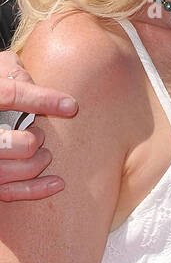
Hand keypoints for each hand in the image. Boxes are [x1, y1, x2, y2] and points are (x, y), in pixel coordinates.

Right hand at [0, 52, 76, 200]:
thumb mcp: (2, 70)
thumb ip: (16, 73)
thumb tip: (35, 84)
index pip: (9, 95)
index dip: (41, 100)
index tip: (72, 106)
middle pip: (9, 143)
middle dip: (32, 142)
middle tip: (40, 135)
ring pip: (9, 170)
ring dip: (34, 165)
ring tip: (45, 154)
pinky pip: (8, 192)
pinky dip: (35, 190)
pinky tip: (57, 183)